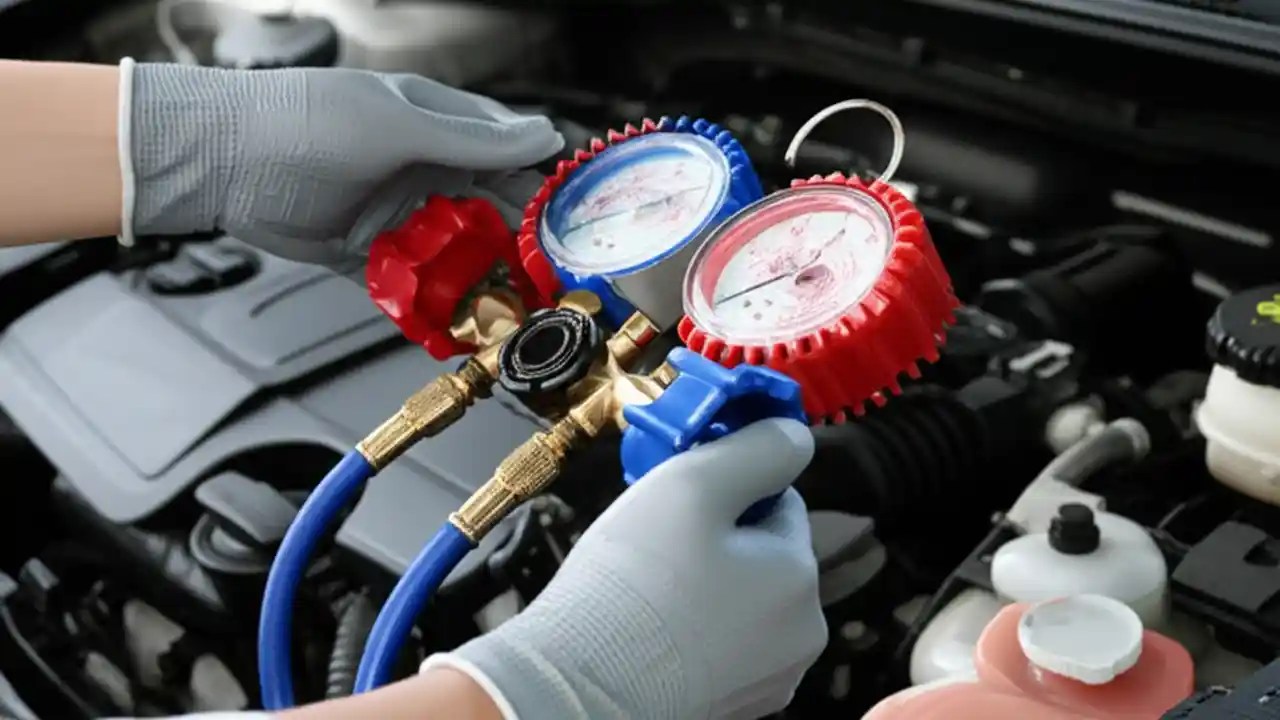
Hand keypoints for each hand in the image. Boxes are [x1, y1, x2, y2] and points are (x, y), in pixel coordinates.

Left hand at [122, 62, 562, 267]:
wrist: (217, 160)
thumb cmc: (304, 122)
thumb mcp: (398, 125)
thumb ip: (473, 139)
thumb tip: (545, 136)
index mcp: (436, 127)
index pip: (507, 156)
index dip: (540, 189)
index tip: (569, 226)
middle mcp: (420, 170)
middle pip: (486, 212)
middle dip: (515, 246)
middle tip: (545, 281)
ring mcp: (393, 214)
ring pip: (452, 253)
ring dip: (476, 279)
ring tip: (505, 311)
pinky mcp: (364, 254)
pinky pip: (407, 283)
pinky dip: (427, 303)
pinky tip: (450, 325)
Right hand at [430, 419, 826, 719]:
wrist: (577, 688)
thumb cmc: (633, 583)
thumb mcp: (694, 484)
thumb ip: (756, 450)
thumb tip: (794, 434)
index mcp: (800, 576)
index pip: (778, 502)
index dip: (727, 490)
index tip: (678, 498)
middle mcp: (801, 635)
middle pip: (761, 555)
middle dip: (715, 541)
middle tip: (653, 541)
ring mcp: (768, 679)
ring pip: (739, 602)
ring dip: (703, 586)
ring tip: (645, 588)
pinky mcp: (731, 707)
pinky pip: (717, 646)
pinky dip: (691, 631)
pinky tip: (648, 629)